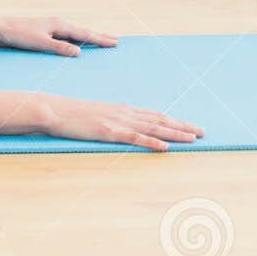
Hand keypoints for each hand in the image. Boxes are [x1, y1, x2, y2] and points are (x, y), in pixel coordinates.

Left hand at [0, 15, 118, 55]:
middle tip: (115, 40)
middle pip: (82, 32)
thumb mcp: (41, 43)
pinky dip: (76, 40)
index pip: (84, 34)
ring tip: (101, 40)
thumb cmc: (19, 35)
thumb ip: (60, 48)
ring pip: (75, 34)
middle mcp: (57, 24)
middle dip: (99, 36)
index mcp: (59, 25)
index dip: (100, 39)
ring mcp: (51, 27)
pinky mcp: (45, 32)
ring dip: (88, 38)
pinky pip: (66, 36)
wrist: (0, 28)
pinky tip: (77, 44)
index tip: (115, 42)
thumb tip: (79, 52)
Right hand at [35, 92, 203, 151]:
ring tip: (193, 137)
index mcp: (121, 108)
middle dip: (182, 126)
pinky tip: (165, 147)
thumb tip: (122, 126)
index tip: (190, 125)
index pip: (154, 114)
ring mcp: (117, 121)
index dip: (174, 120)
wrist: (53, 108)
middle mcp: (124, 112)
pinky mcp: (109, 131)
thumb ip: (110, 119)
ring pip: (153, 127)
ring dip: (175, 133)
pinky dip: (152, 141)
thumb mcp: (95, 114)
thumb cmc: (71, 113)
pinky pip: (135, 137)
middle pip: (159, 119)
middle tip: (203, 131)